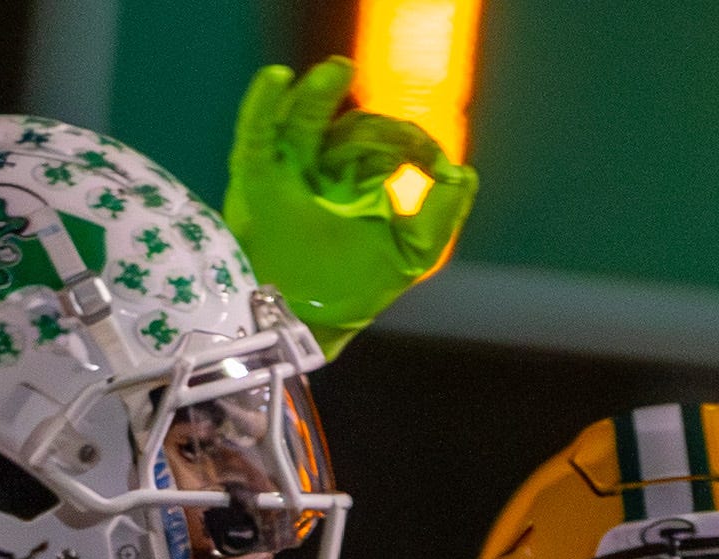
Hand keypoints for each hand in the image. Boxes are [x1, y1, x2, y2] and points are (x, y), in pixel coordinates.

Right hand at [223, 57, 478, 358]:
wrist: (302, 327)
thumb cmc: (350, 295)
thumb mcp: (411, 254)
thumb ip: (442, 215)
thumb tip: (464, 173)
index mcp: (355, 186)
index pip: (383, 144)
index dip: (411, 143)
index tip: (433, 163)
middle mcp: (320, 174)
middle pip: (349, 130)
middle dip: (379, 131)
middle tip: (403, 146)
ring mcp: (286, 174)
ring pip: (303, 120)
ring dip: (319, 91)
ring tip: (339, 70)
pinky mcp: (254, 180)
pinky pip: (255, 133)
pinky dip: (261, 105)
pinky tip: (278, 78)